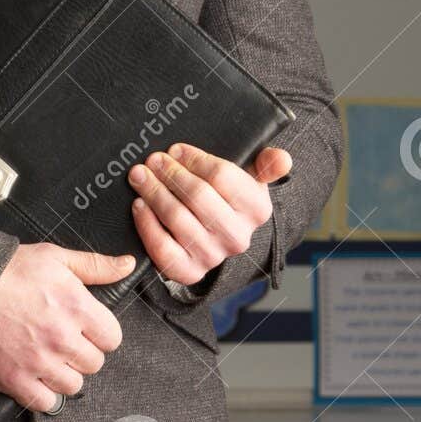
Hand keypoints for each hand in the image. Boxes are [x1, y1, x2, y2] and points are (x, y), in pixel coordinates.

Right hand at [0, 242, 129, 411]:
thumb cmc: (4, 271)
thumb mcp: (54, 257)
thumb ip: (96, 265)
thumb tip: (127, 265)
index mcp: (76, 306)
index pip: (112, 338)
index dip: (99, 333)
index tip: (85, 329)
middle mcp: (61, 337)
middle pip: (94, 363)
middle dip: (81, 352)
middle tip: (61, 340)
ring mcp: (38, 362)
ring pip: (73, 385)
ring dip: (63, 374)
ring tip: (46, 357)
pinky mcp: (15, 380)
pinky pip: (46, 403)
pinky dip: (42, 394)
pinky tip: (33, 375)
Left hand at [127, 143, 291, 288]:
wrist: (216, 237)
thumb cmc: (228, 198)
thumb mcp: (250, 178)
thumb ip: (266, 164)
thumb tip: (281, 158)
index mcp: (258, 208)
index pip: (222, 176)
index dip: (194, 160)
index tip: (175, 149)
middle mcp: (238, 236)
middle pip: (198, 196)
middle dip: (170, 174)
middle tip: (153, 159)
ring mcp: (213, 256)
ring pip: (177, 218)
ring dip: (153, 193)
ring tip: (140, 176)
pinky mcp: (189, 272)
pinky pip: (162, 248)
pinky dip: (147, 224)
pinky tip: (138, 205)